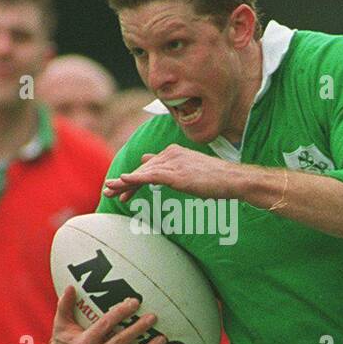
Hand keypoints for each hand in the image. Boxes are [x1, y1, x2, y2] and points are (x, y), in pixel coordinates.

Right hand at [50, 286, 170, 343]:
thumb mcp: (61, 323)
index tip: (134, 302)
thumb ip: (65, 305)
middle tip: (153, 317)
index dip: (119, 313)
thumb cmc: (66, 340)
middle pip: (120, 342)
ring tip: (163, 338)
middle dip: (138, 329)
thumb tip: (71, 286)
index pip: (104, 325)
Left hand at [102, 144, 240, 203]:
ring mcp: (173, 164)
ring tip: (109, 191)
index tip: (123, 189)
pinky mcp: (176, 175)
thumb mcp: (191, 169)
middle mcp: (170, 154)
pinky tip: (123, 181)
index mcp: (174, 152)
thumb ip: (171, 165)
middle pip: (142, 169)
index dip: (135, 178)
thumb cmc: (217, 178)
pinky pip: (150, 177)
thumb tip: (149, 160)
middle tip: (108, 191)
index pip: (148, 165)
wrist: (234, 180)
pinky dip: (135, 179)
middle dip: (124, 182)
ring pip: (142, 173)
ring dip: (123, 182)